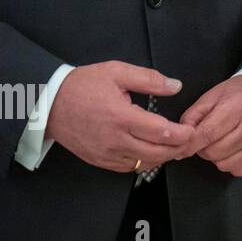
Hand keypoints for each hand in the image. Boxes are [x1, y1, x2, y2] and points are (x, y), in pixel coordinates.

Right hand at [45, 61, 200, 172]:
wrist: (48, 103)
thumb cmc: (82, 85)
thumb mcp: (117, 72)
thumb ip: (149, 79)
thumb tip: (175, 85)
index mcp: (121, 117)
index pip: (162, 133)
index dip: (183, 134)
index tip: (193, 130)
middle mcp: (115, 140)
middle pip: (157, 153)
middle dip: (179, 149)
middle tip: (190, 140)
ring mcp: (106, 153)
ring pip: (144, 164)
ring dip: (163, 157)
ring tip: (175, 146)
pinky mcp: (99, 160)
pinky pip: (128, 168)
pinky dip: (145, 162)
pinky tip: (152, 152)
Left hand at [180, 74, 241, 176]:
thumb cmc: (241, 95)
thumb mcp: (213, 96)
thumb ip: (192, 116)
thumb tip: (179, 139)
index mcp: (238, 108)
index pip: (205, 135)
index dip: (189, 143)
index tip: (183, 146)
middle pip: (213, 153)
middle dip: (205, 148)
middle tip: (212, 136)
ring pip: (224, 165)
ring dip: (219, 157)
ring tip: (226, 140)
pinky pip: (238, 170)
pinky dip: (233, 162)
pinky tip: (238, 147)